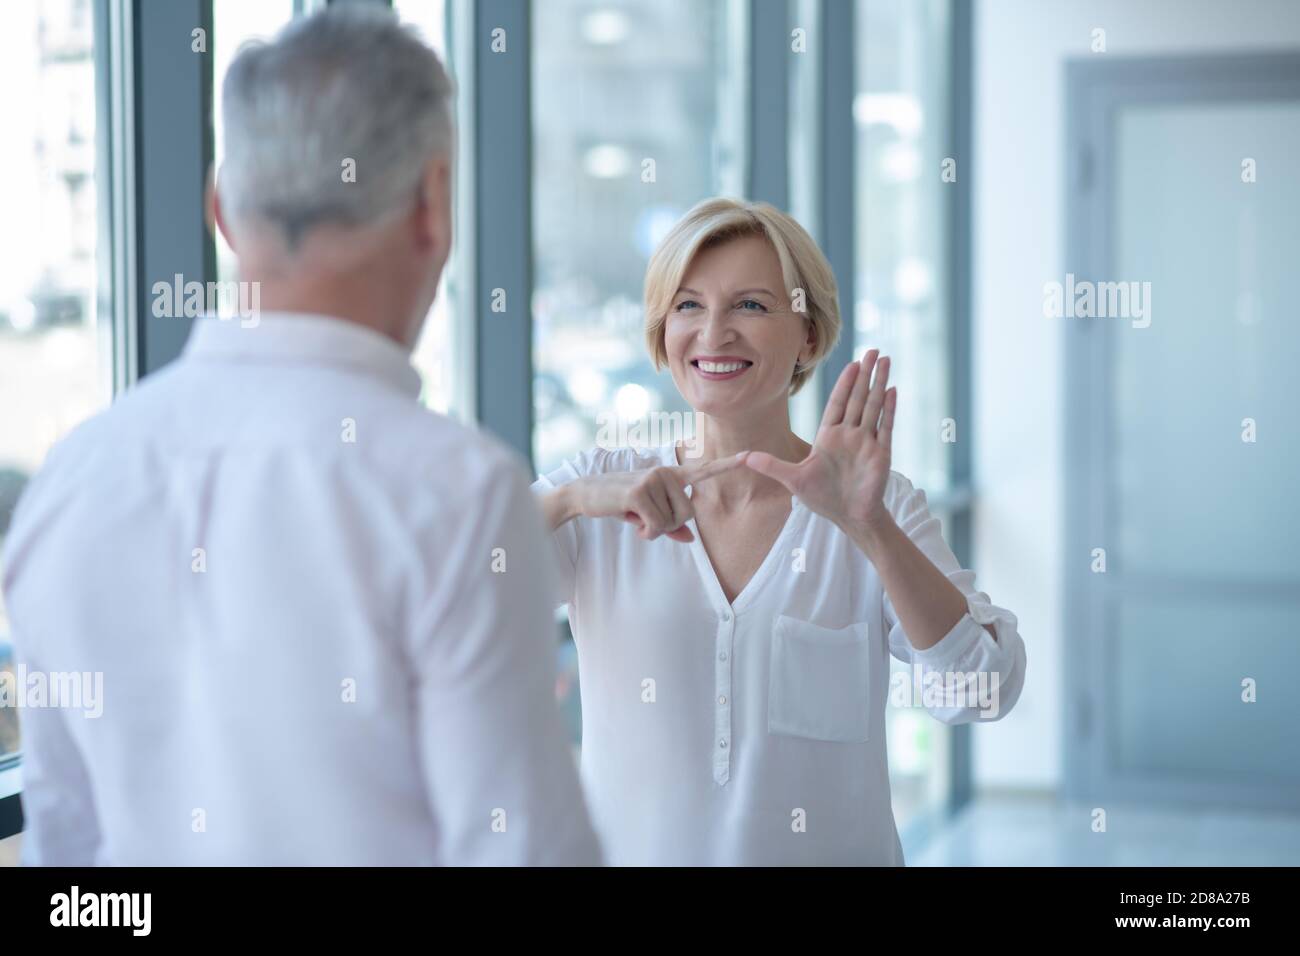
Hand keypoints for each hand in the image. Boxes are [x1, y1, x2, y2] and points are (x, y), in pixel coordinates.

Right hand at [575, 452, 747, 541]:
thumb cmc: (621, 504)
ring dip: (653, 529)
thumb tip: (691, 539)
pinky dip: (646, 532)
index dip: (727, 465)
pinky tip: (632, 520)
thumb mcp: (647, 516)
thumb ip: (671, 526)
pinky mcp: (640, 491)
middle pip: (688, 515)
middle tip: (646, 519)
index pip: (704, 470)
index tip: (750, 456)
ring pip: (671, 522)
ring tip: (636, 515)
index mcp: (672, 475)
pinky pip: (657, 525)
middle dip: (669, 526)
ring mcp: (653, 479)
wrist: (587, 494)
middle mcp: (666, 473)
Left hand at [743, 350, 896, 537]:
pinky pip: (885, 426)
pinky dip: (889, 409)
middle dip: (865, 374)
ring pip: (873, 406)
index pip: (838, 403)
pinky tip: (892, 391)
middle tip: (872, 350)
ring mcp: (866, 442)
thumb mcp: (793, 479)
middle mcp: (849, 435)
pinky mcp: (880, 453)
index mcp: (829, 437)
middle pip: (858, 398)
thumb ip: (770, 465)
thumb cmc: (823, 498)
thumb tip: (742, 457)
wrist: (849, 517)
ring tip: (886, 361)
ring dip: (879, 383)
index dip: (845, 383)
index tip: (851, 363)